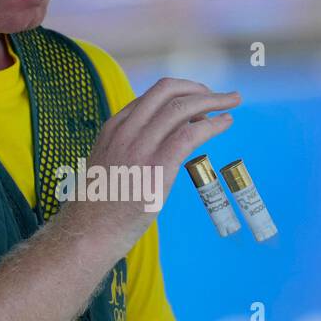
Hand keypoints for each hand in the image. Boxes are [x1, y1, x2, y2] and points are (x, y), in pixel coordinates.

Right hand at [62, 78, 241, 249]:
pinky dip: (213, 124)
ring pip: (182, 107)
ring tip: (232, 103)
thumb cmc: (100, 207)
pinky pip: (190, 134)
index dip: (180, 94)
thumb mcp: (109, 166)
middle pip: (167, 91)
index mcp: (114, 128)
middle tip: (220, 97)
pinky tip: (226, 123)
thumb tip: (161, 148)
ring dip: (213, 101)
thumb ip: (130, 151)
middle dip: (199, 88)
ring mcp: (141, 146)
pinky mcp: (157, 166)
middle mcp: (127, 130)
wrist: (88, 231)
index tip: (199, 103)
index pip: (152, 96)